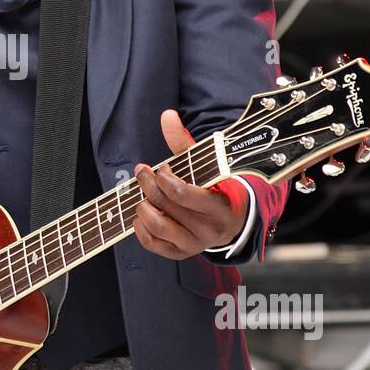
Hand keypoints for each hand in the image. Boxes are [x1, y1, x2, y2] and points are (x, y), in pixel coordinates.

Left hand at [133, 109, 248, 258]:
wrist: (229, 223)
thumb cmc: (212, 188)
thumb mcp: (204, 166)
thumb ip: (184, 142)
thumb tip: (167, 115)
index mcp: (218, 207)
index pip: (183, 194)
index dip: (163, 178)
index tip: (159, 167)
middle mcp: (207, 230)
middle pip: (166, 205)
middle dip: (148, 184)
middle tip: (142, 172)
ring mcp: (193, 245)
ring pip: (157, 225)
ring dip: (143, 206)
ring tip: (143, 196)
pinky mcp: (179, 254)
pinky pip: (152, 243)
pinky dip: (140, 227)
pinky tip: (142, 214)